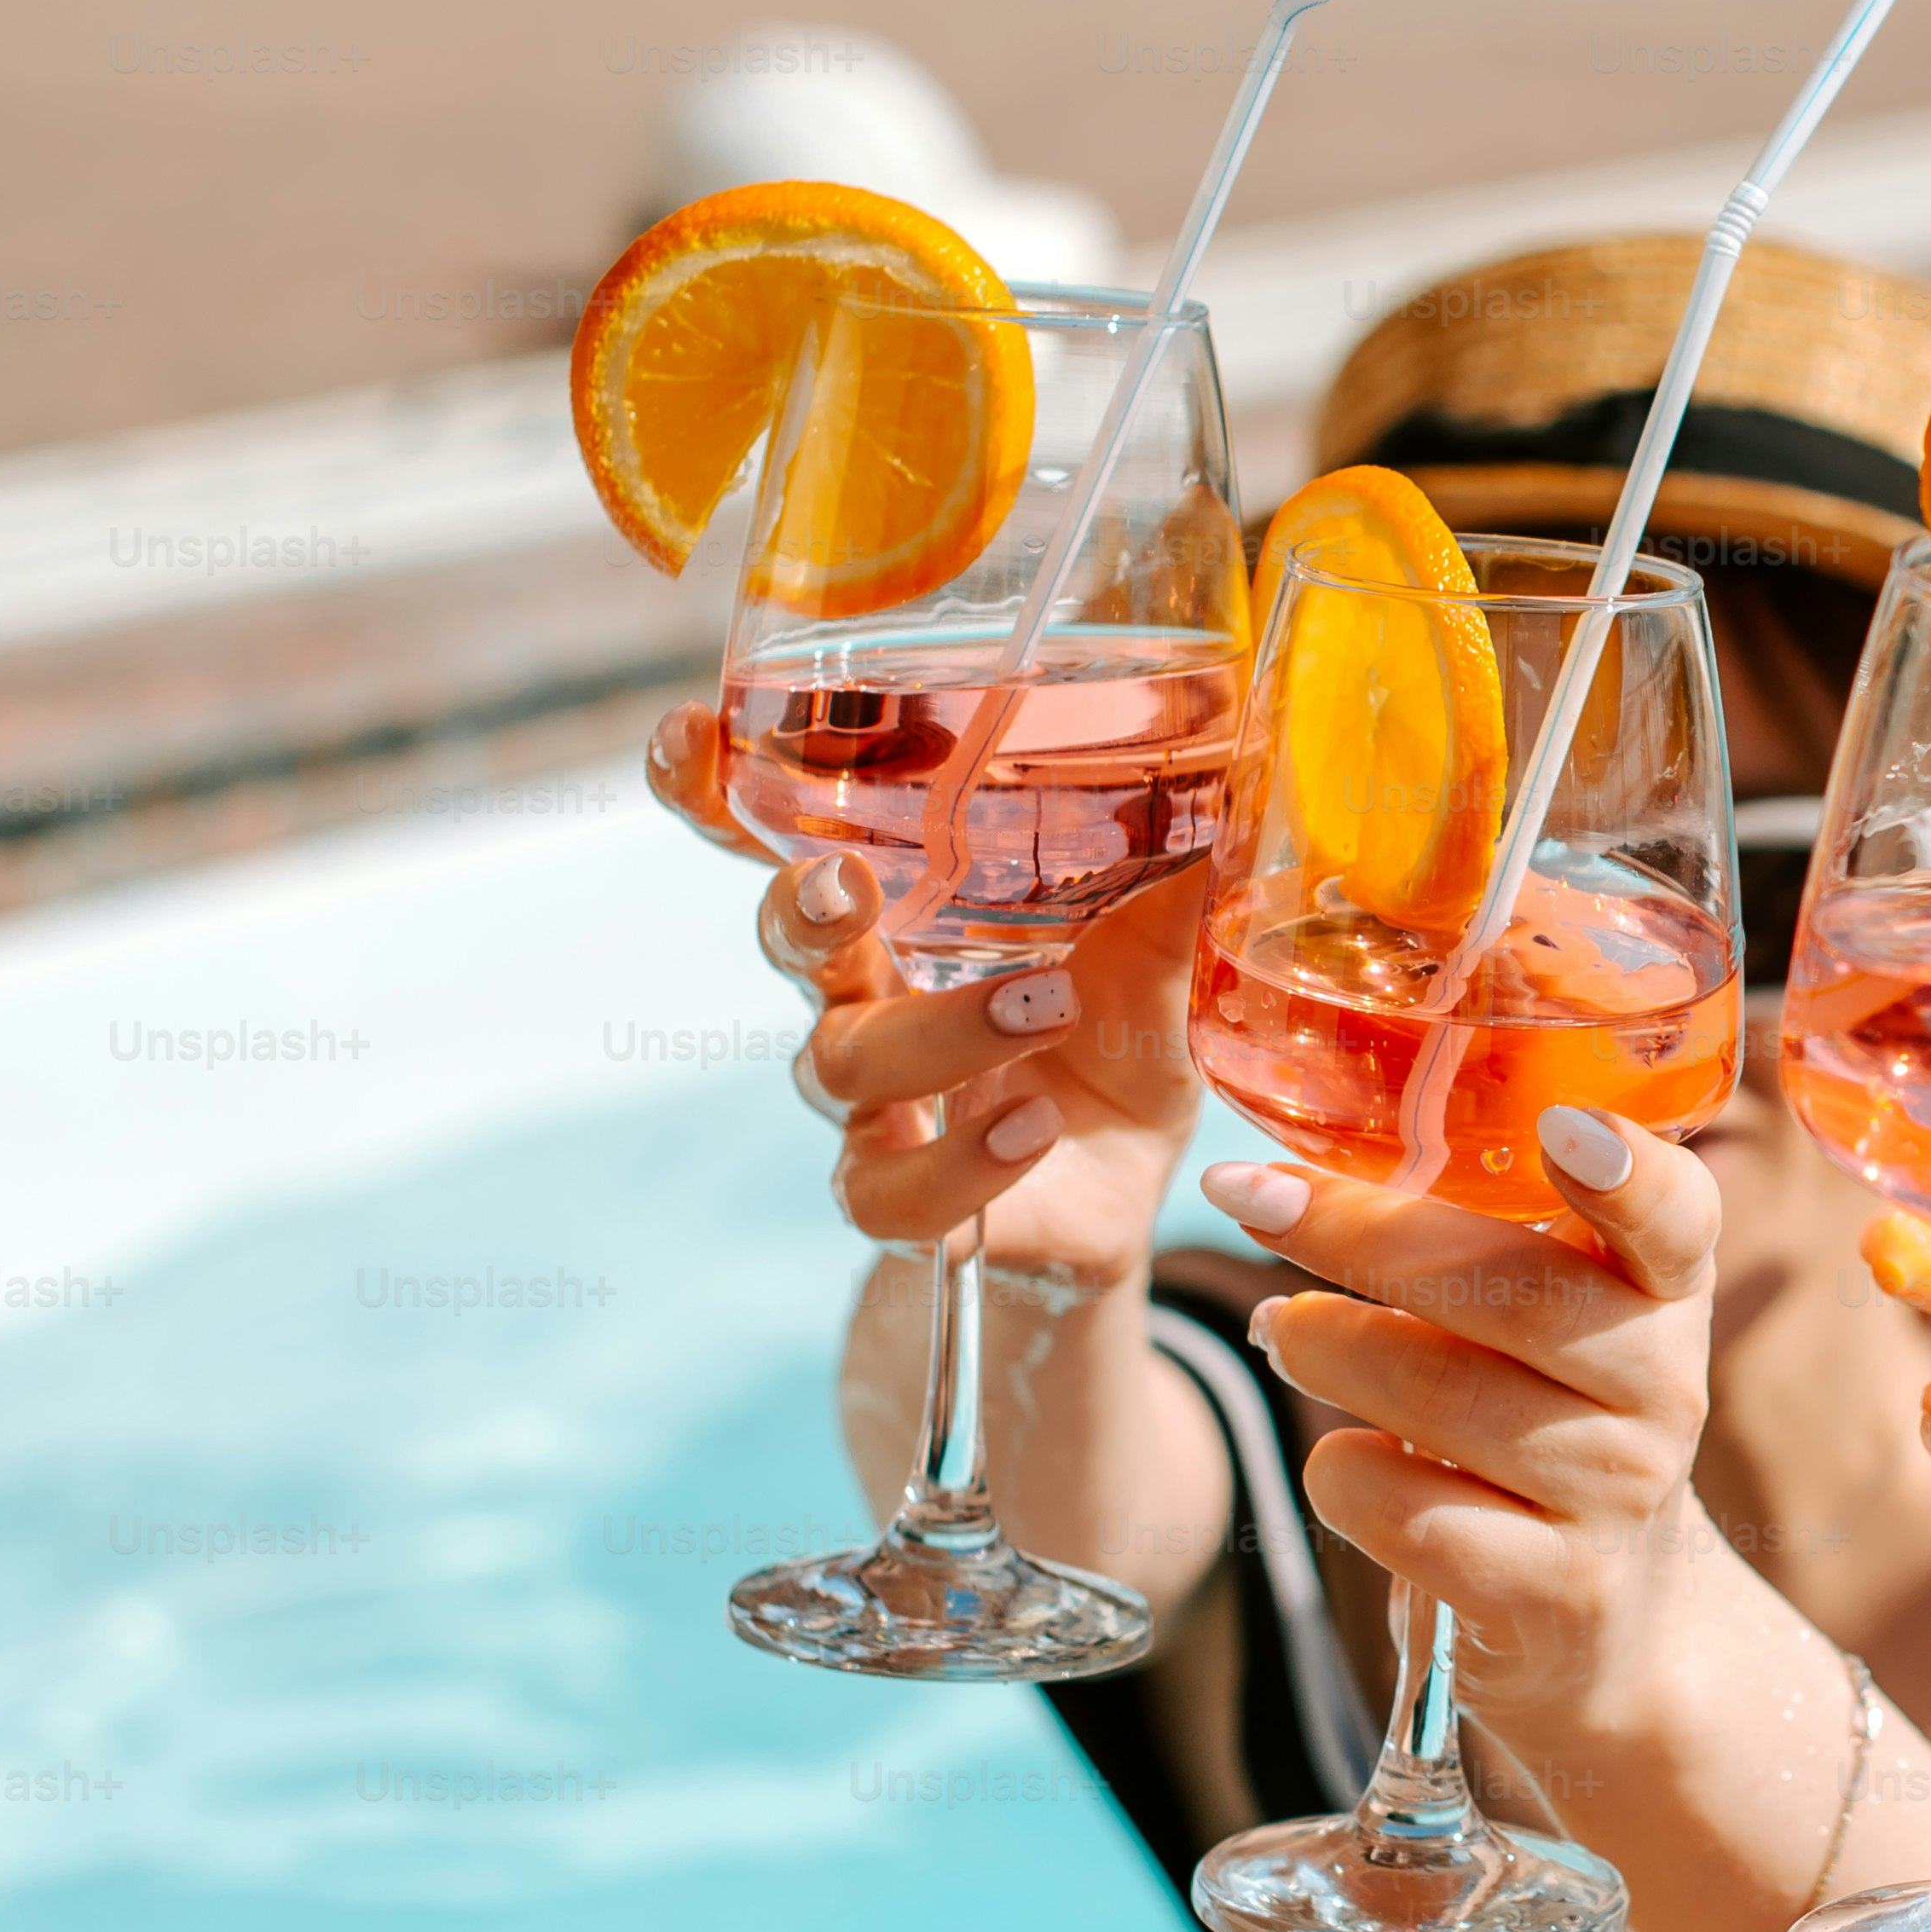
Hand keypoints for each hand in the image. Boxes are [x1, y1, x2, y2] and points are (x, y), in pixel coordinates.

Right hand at [651, 701, 1199, 1291]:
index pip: (784, 832)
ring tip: (1047, 1005)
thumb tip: (1240, 763)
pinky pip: (892, 1190)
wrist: (1127, 1184)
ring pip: (842, 1062)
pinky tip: (1031, 1127)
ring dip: (940, 1030)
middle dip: (800, 904)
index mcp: (906, 903)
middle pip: (786, 935)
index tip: (691, 735)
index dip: (716, 787)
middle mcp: (865, 990)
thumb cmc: (1116, 1029)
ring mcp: (873, 1100)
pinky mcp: (901, 1196)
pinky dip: (962, 1159)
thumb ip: (1179, 869)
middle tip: (846, 883)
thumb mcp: (1163, 944)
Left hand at [1195, 1108, 1724, 1708]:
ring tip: (1283, 1332)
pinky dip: (1341, 1471)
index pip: (1676, 1218)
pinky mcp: (1557, 1590)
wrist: (1604, 1621)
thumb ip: (1496, 1236)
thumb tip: (1301, 1169)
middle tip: (1253, 1200)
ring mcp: (1617, 1495)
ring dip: (1323, 1348)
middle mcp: (1665, 1388)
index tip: (1561, 1125)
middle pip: (1504, 1289)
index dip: (1628, 1172)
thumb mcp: (1562, 1322)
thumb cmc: (1544, 1425)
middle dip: (1353, 1232)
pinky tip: (1345, 1459)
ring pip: (1435, 1394)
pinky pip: (1403, 1508)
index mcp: (1665, 1292)